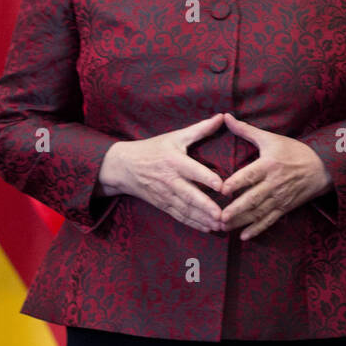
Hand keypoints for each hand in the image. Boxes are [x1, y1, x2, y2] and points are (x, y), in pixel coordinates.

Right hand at [98, 114, 225, 232]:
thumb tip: (222, 117)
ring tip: (220, 225)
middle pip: (189, 195)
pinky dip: (193, 223)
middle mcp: (169, 180)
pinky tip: (208, 228)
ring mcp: (165, 195)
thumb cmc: (153, 149)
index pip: (192, 170)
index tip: (221, 186)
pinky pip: (179, 216)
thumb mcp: (175, 136)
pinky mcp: (162, 204)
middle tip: (222, 215)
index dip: (206, 178)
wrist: (123, 167)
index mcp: (174, 161)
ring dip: (203, 219)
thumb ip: (200, 129)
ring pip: (185, 209)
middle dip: (206, 207)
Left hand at [219, 112, 332, 239]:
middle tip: (219, 216)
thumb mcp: (271, 138)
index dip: (236, 182)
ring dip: (241, 221)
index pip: (250, 175)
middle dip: (236, 209)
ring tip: (224, 227)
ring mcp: (280, 197)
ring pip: (258, 212)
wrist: (322, 167)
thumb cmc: (293, 151)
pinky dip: (257, 229)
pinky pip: (270, 220)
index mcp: (269, 164)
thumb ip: (245, 130)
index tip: (222, 190)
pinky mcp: (285, 207)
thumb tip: (225, 117)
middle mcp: (274, 183)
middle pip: (253, 198)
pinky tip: (244, 236)